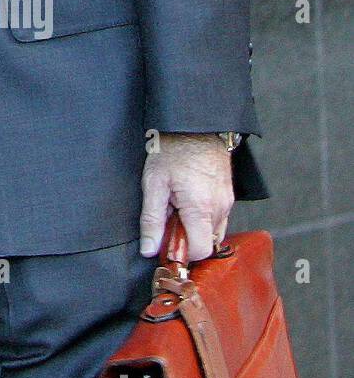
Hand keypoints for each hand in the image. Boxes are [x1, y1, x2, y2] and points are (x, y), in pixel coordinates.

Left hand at [140, 131, 234, 261]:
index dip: (181, 252)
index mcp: (201, 208)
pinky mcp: (228, 196)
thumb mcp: (153, 183)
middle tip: (168, 218)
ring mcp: (227, 202)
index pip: (200, 251)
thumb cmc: (172, 150)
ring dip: (194, 227)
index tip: (165, 243)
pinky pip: (218, 218)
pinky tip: (187, 200)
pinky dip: (203, 217)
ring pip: (213, 231)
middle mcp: (220, 208)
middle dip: (186, 238)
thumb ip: (152, 219)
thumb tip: (148, 249)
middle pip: (207, 242)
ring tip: (177, 205)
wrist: (193, 125)